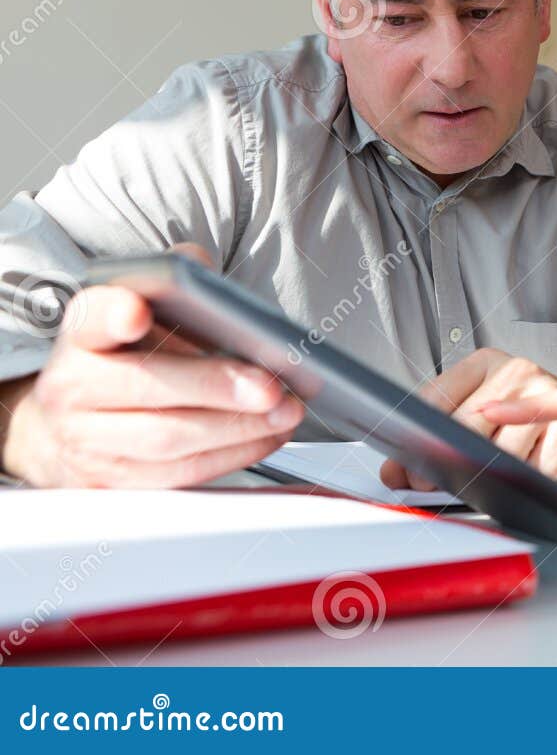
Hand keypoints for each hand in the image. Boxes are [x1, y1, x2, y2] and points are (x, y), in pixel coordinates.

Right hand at [0, 247, 303, 487]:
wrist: (72, 426)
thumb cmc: (127, 360)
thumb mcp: (144, 312)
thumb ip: (175, 285)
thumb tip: (204, 272)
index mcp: (84, 335)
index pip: (90, 317)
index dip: (111, 314)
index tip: (136, 311)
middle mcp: (74, 387)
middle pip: (144, 387)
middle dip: (215, 386)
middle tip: (270, 385)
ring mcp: (88, 441)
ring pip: (168, 438)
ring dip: (237, 427)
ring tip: (286, 410)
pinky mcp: (114, 482)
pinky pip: (180, 472)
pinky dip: (233, 453)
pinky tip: (268, 433)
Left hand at [378, 347, 556, 487]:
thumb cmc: (535, 424)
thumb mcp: (486, 418)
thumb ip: (440, 438)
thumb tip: (394, 472)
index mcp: (488, 363)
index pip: (436, 396)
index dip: (416, 439)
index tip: (405, 466)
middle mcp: (516, 371)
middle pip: (464, 429)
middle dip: (444, 465)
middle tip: (436, 484)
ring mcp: (546, 395)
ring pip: (498, 455)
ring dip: (493, 477)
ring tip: (500, 476)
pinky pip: (532, 471)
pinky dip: (528, 482)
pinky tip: (534, 473)